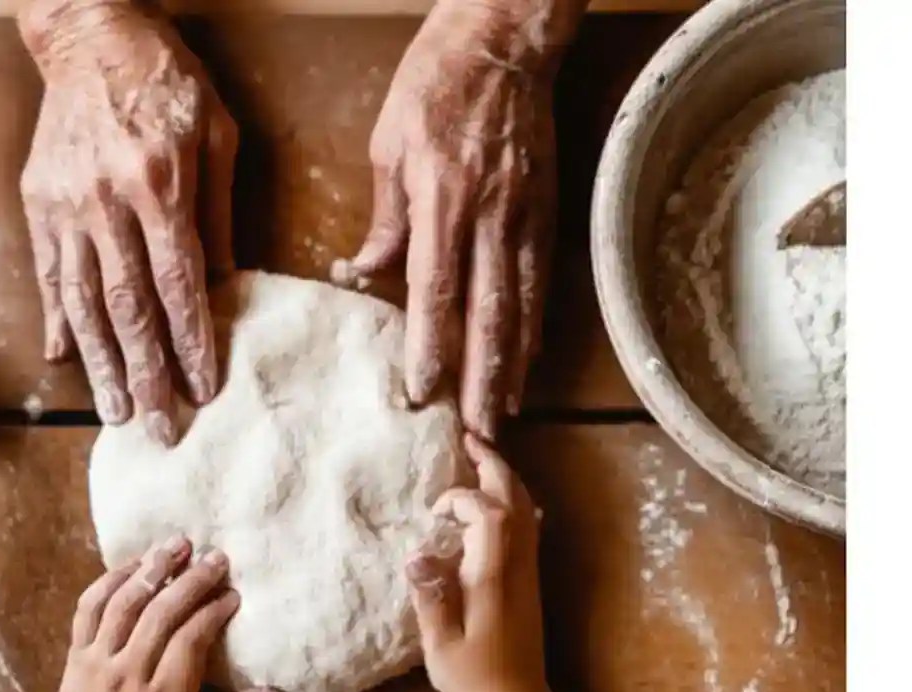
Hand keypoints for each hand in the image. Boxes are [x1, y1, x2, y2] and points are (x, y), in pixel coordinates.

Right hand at [19, 0, 238, 444]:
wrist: (88, 34)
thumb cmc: (165, 80)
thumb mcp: (216, 133)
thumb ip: (219, 212)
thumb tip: (226, 284)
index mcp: (159, 185)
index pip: (179, 284)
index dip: (192, 343)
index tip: (204, 391)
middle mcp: (107, 202)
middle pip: (129, 307)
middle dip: (146, 374)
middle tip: (158, 429)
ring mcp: (65, 205)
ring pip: (84, 301)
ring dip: (100, 364)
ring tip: (114, 413)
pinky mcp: (38, 202)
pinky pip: (48, 274)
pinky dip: (56, 320)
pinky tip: (62, 360)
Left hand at [58, 536, 282, 691]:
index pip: (192, 638)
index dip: (214, 611)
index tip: (234, 594)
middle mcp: (129, 673)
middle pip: (162, 612)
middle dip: (192, 580)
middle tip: (215, 557)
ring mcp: (97, 663)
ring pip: (124, 602)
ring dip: (152, 568)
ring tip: (177, 545)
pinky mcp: (74, 658)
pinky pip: (88, 609)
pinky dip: (109, 581)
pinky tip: (132, 564)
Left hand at [336, 0, 585, 440]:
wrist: (505, 41)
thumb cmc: (435, 84)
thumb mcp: (390, 144)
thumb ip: (385, 217)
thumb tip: (365, 272)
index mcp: (443, 197)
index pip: (435, 288)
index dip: (431, 345)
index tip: (421, 390)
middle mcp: (491, 215)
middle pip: (487, 312)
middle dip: (481, 377)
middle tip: (476, 428)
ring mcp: (526, 215)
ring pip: (522, 304)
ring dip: (513, 364)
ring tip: (504, 410)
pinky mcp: (546, 210)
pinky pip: (541, 280)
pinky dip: (535, 324)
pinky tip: (528, 356)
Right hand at [405, 435, 565, 691]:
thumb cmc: (473, 676)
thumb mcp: (441, 645)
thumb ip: (430, 597)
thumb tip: (416, 552)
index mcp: (493, 576)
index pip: (487, 514)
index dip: (460, 499)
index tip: (434, 512)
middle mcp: (517, 565)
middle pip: (514, 500)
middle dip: (493, 464)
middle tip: (469, 437)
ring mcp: (527, 570)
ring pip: (526, 509)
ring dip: (504, 477)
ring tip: (480, 456)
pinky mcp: (529, 580)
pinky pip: (527, 525)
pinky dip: (512, 500)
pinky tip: (496, 499)